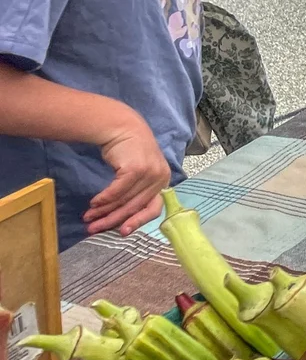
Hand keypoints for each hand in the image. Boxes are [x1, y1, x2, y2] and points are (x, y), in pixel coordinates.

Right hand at [85, 109, 171, 236]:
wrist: (123, 127)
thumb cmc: (129, 152)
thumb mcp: (139, 173)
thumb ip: (136, 192)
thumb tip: (121, 219)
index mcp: (163, 181)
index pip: (154, 208)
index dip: (137, 221)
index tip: (122, 232)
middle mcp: (160, 177)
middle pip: (135, 206)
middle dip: (113, 220)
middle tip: (94, 228)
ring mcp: (150, 172)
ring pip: (124, 200)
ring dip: (104, 210)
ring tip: (89, 217)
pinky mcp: (136, 168)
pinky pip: (117, 191)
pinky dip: (104, 199)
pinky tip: (93, 203)